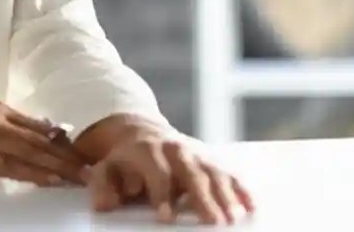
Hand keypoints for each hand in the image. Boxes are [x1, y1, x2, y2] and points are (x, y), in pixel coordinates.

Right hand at [0, 101, 87, 185]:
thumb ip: (2, 132)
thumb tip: (34, 142)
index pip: (40, 128)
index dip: (65, 144)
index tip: (86, 157)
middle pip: (42, 140)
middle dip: (70, 157)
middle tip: (95, 170)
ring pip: (31, 152)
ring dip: (60, 166)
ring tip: (81, 178)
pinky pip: (11, 166)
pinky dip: (34, 173)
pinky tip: (50, 180)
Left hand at [87, 131, 254, 225]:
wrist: (140, 131)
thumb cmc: (124, 161)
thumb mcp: (106, 168)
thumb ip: (102, 186)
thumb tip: (104, 205)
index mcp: (148, 152)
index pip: (157, 174)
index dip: (161, 196)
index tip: (166, 218)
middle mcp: (176, 150)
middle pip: (192, 174)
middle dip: (202, 199)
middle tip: (212, 222)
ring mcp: (197, 152)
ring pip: (214, 173)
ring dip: (226, 196)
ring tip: (233, 219)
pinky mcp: (211, 159)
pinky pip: (229, 173)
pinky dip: (241, 189)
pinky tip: (251, 207)